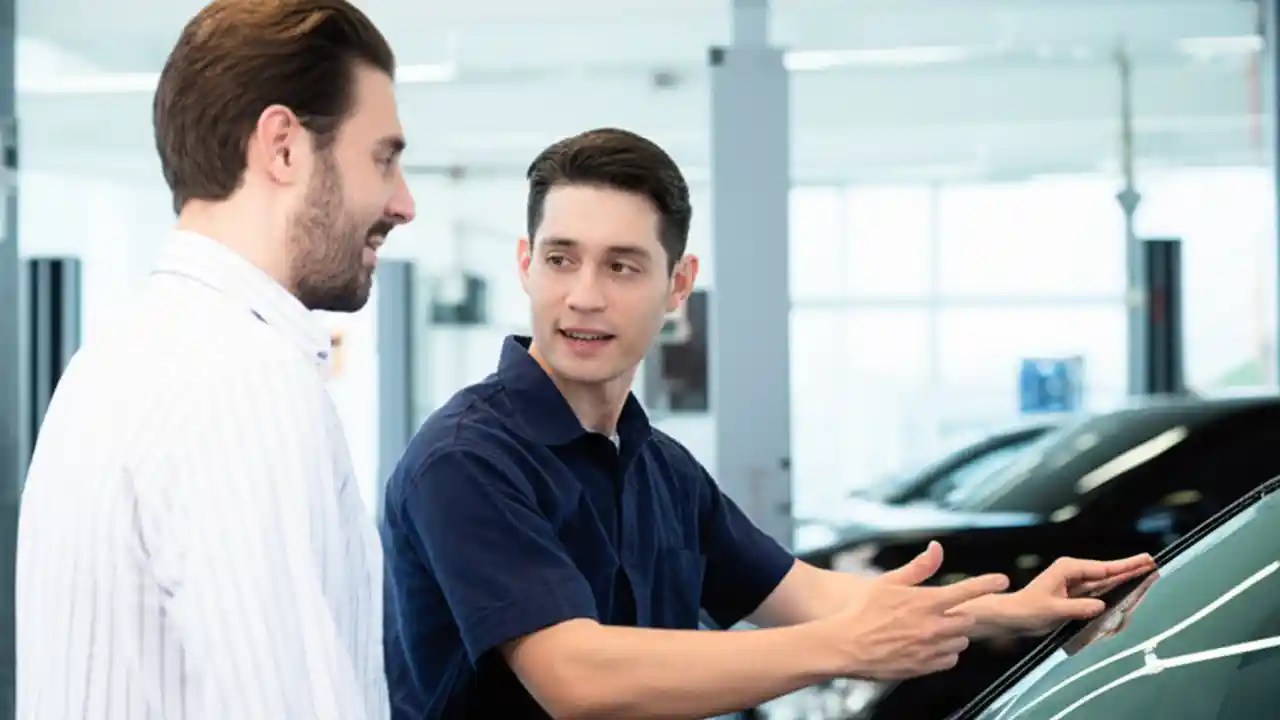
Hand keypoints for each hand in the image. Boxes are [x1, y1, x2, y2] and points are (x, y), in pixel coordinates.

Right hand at [828, 541, 1008, 680]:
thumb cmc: (863, 612)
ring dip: (952, 635)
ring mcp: (931, 648)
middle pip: (967, 619)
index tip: (1002, 580)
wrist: (846, 646)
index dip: (988, 583)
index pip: (967, 590)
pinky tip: (927, 647)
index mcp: (926, 601)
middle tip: (938, 613)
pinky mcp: (926, 666)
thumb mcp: (888, 582)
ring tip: (928, 630)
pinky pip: (950, 660)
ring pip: (961, 641)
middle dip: (959, 614)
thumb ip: (918, 567)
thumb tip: (936, 547)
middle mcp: (933, 626)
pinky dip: (944, 653)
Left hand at [982, 553, 1156, 636]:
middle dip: (1131, 571)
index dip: (1127, 566)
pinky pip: (1099, 595)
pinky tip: (1126, 596)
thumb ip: (1077, 608)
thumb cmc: (1026, 610)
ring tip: (1145, 579)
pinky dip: (1113, 597)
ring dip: (1124, 584)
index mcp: (1068, 569)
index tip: (1146, 561)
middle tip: (1152, 566)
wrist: (1012, 616)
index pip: (1104, 568)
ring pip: (1106, 584)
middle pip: (1109, 573)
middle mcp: (1074, 573)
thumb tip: (1100, 607)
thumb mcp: (1051, 610)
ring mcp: (1076, 585)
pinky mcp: (1076, 596)